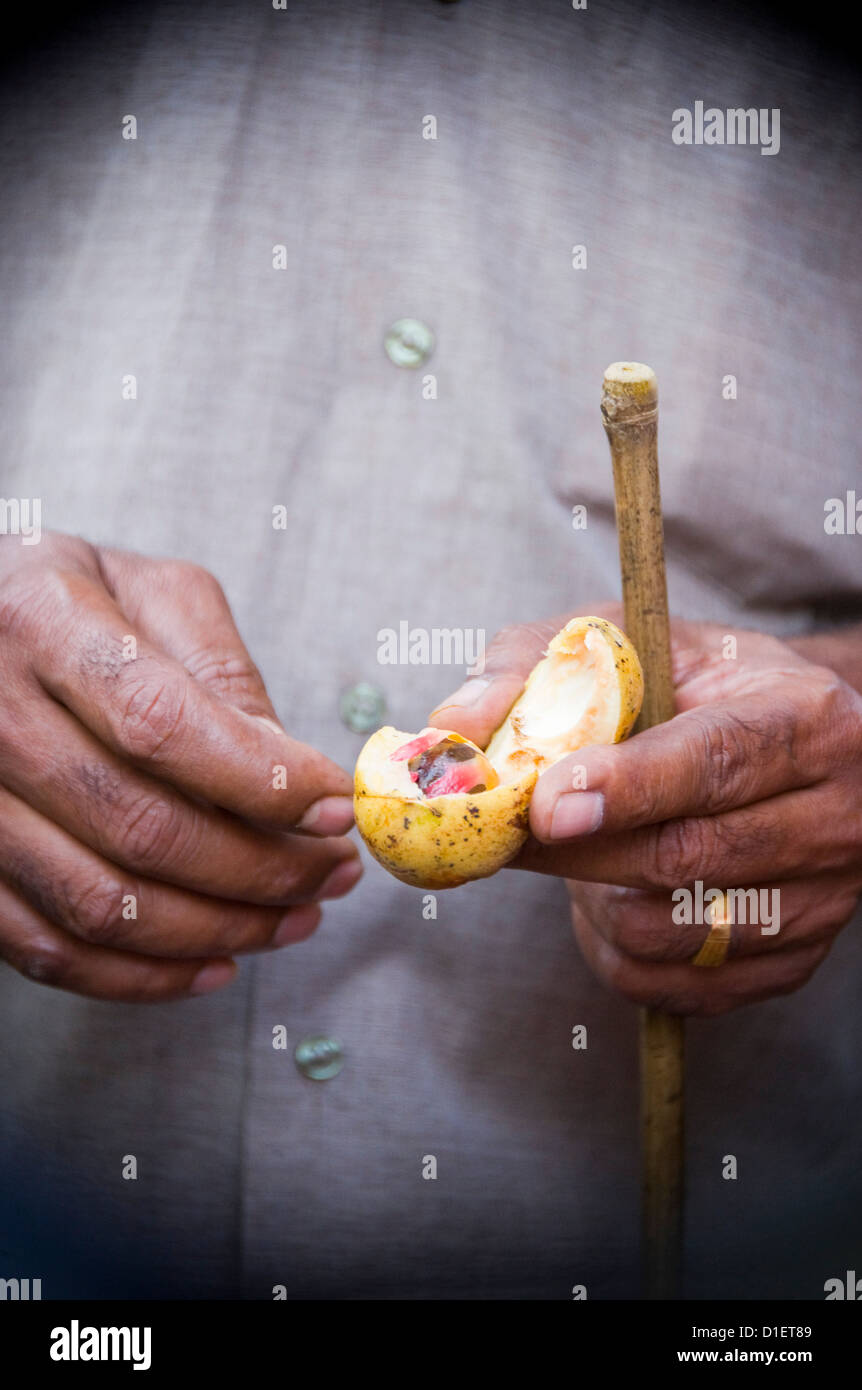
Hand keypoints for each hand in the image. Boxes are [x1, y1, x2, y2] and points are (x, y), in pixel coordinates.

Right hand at [0, 533, 360, 1001]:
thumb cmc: (73, 603)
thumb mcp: (152, 593)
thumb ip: (222, 673)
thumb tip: (293, 775)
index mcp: (39, 622)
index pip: (160, 723)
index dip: (261, 780)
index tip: (336, 807)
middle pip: (140, 828)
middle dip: (262, 869)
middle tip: (335, 872)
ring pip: (102, 905)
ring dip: (220, 929)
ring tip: (297, 917)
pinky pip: (49, 951)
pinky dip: (144, 976)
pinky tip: (217, 960)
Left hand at [431, 608, 861, 1014]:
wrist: (786, 745)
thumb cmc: (689, 685)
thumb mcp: (622, 646)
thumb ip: (532, 671)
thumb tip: (449, 730)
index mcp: (804, 717)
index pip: (717, 760)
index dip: (628, 787)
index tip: (546, 807)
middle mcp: (835, 812)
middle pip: (686, 856)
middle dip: (574, 853)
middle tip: (504, 834)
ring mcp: (823, 897)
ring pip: (672, 931)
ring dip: (593, 899)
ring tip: (581, 849)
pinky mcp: (798, 960)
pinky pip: (676, 985)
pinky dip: (615, 949)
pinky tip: (610, 895)